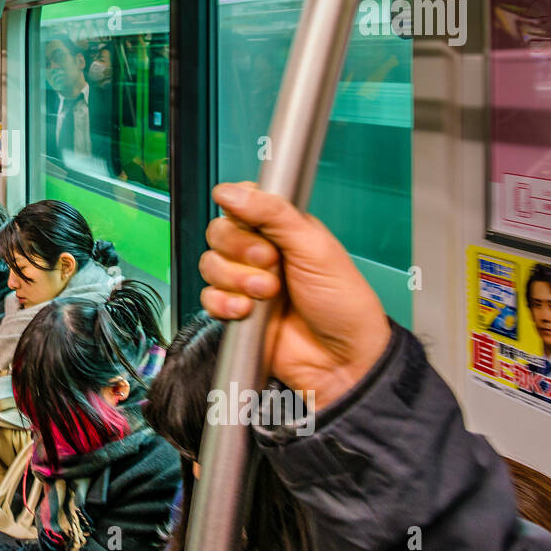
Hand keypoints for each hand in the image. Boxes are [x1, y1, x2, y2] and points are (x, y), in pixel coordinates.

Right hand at [199, 183, 390, 409]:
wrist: (341, 359)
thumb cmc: (342, 302)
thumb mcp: (313, 246)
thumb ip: (272, 212)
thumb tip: (231, 191)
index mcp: (281, 229)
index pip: (240, 203)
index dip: (240, 213)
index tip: (256, 228)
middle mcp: (259, 251)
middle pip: (218, 233)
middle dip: (240, 252)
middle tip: (271, 264)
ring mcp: (245, 281)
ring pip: (210, 265)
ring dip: (236, 280)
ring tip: (266, 294)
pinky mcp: (234, 310)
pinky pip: (207, 297)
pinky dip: (223, 304)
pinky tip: (246, 311)